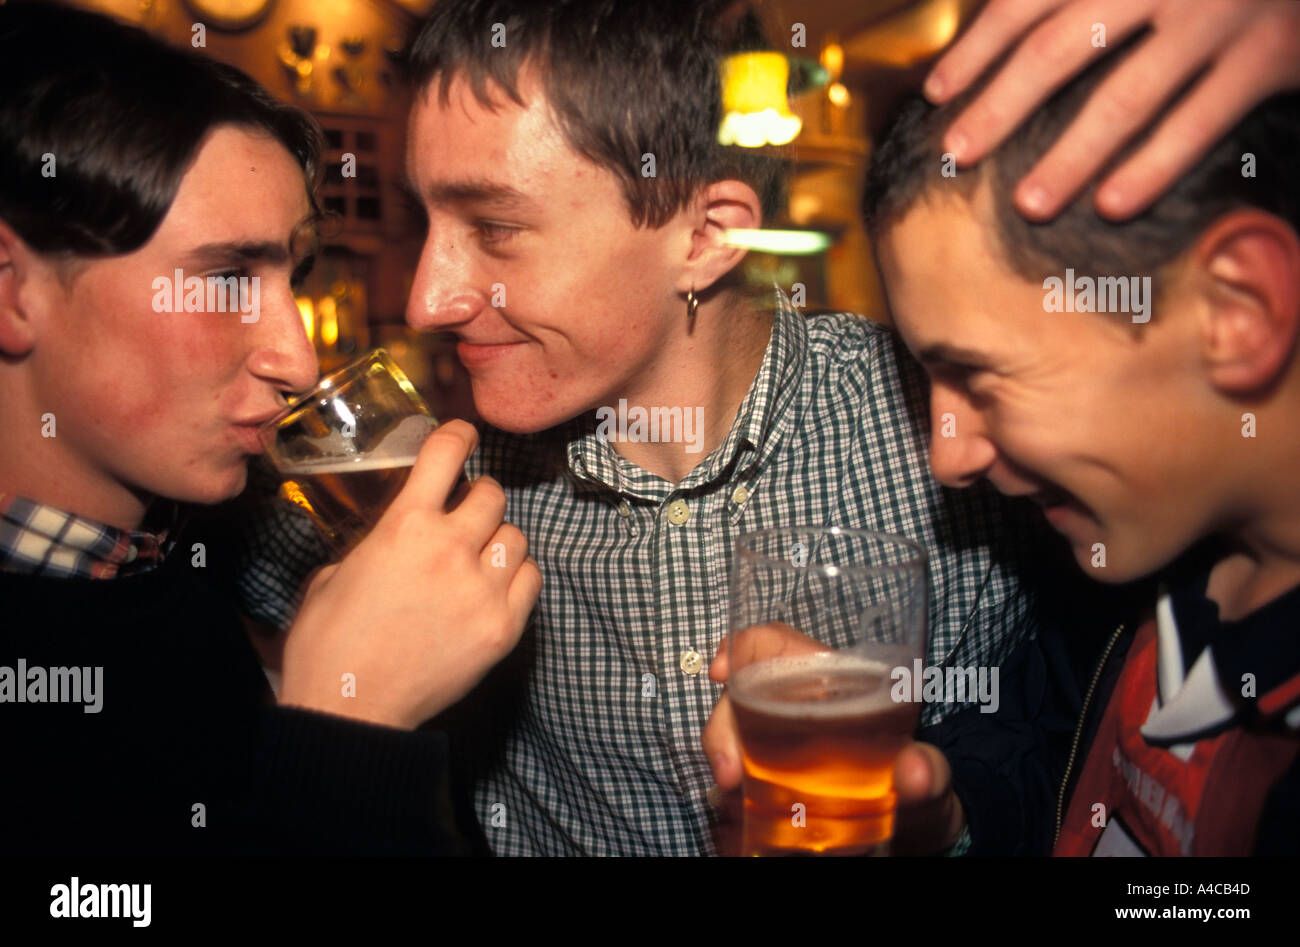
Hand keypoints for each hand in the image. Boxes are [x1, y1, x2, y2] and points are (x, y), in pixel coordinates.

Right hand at [280, 420, 541, 729]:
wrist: (350, 710)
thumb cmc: (330, 644)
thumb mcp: (335, 574)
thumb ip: (375, 543)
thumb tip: (395, 534)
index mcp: (403, 526)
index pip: (447, 453)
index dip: (459, 435)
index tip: (465, 435)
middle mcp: (449, 549)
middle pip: (492, 494)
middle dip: (477, 500)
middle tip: (464, 517)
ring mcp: (482, 590)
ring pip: (516, 536)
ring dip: (498, 541)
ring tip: (476, 562)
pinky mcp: (503, 627)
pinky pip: (531, 579)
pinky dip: (517, 577)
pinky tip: (493, 589)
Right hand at [703, 624, 965, 854]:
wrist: (915, 831)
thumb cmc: (917, 782)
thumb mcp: (928, 774)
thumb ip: (928, 770)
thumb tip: (917, 772)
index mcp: (828, 683)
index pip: (774, 646)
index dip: (741, 648)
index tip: (720, 672)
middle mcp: (793, 707)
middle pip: (740, 696)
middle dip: (723, 728)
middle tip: (730, 773)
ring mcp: (776, 746)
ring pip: (732, 739)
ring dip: (724, 763)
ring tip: (735, 797)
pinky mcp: (769, 785)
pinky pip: (737, 782)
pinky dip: (730, 799)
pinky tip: (736, 818)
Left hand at [925, 0, 1299, 219]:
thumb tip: (995, 38)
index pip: (1029, 0)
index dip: (977, 47)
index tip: (938, 93)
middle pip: (1060, 48)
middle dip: (1001, 106)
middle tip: (958, 154)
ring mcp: (1221, 15)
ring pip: (1125, 96)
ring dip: (1069, 156)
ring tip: (1028, 204)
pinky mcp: (1272, 53)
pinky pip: (1200, 120)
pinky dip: (1152, 166)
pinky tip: (1112, 205)